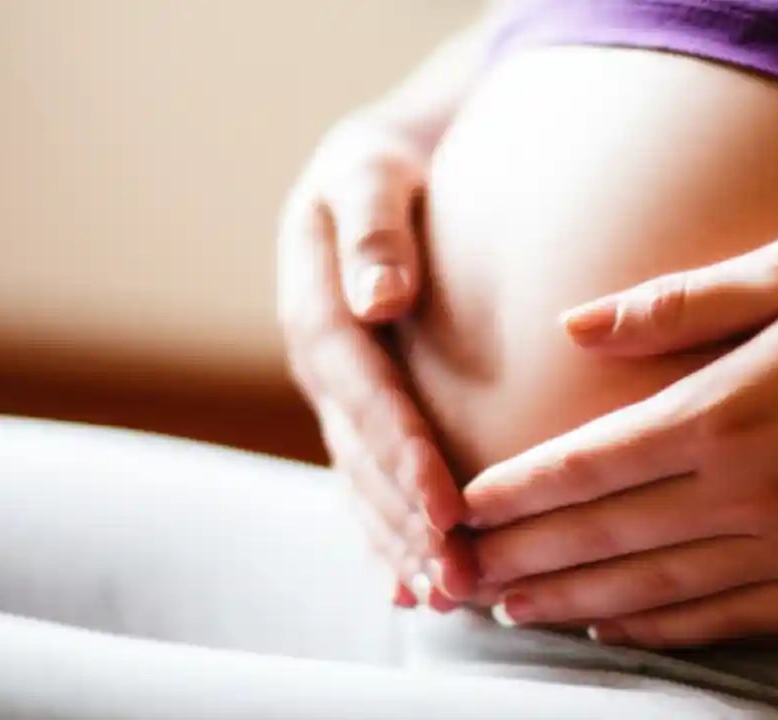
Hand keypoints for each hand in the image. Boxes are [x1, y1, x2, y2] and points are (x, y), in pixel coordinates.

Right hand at [277, 110, 465, 608]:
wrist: (369, 176)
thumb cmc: (380, 168)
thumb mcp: (368, 173)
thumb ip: (374, 229)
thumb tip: (380, 300)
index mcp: (318, 312)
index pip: (364, 396)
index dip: (401, 453)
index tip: (446, 507)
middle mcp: (322, 367)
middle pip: (363, 458)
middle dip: (408, 522)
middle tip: (460, 581)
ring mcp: (335, 396)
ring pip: (364, 483)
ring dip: (401, 545)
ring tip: (447, 599)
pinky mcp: (357, 410)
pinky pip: (366, 480)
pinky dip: (385, 534)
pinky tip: (410, 585)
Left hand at [465, 230, 777, 645]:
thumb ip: (679, 305)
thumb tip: (578, 325)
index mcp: (731, 408)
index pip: (591, 463)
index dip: (518, 489)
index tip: (464, 506)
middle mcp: (754, 491)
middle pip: (608, 536)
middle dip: (525, 555)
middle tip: (461, 574)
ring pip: (660, 590)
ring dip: (578, 603)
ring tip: (516, 611)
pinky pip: (738, 623)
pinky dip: (670, 633)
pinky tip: (623, 633)